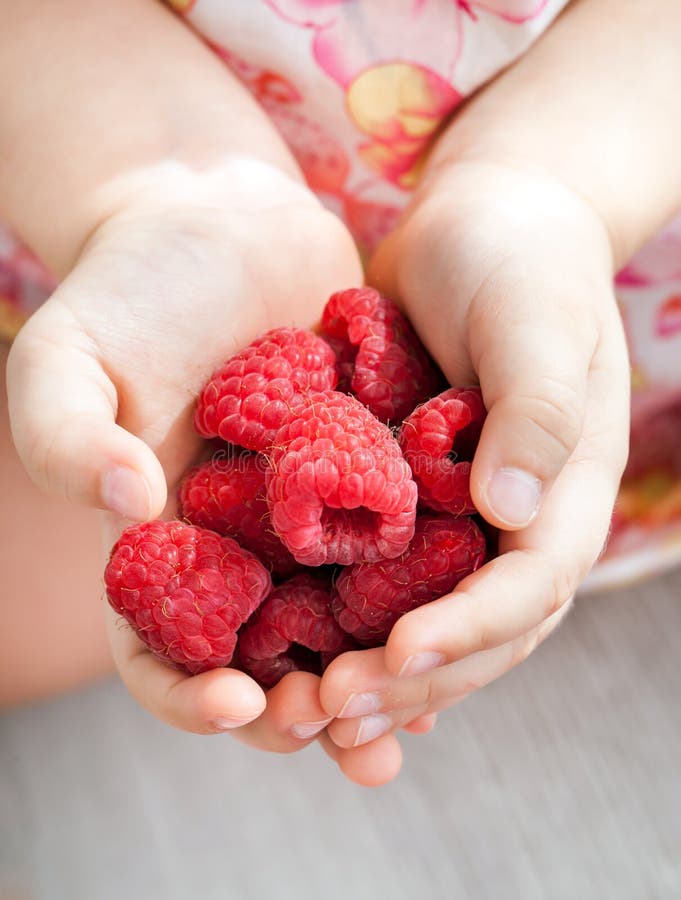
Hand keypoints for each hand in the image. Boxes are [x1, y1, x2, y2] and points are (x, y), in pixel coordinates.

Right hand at [6, 162, 403, 784]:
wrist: (219, 219)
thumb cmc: (130, 289)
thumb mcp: (67, 359)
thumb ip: (71, 439)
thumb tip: (131, 508)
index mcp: (154, 546)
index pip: (158, 652)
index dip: (189, 695)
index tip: (242, 703)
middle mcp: (233, 547)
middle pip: (261, 660)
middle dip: (300, 710)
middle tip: (344, 731)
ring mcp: (302, 519)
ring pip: (338, 623)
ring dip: (370, 679)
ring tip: (413, 724)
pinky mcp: (363, 477)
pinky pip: (394, 553)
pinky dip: (419, 596)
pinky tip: (457, 626)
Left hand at [318, 162, 629, 753]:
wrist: (478, 226)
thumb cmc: (518, 259)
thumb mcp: (535, 320)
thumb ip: (535, 412)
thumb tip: (516, 519)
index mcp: (564, 493)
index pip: (530, 585)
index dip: (471, 629)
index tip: (401, 652)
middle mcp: (516, 522)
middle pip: (477, 629)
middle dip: (411, 678)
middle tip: (334, 709)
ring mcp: (461, 518)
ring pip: (425, 618)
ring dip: (375, 674)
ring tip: (308, 714)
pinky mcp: (406, 501)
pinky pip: (381, 579)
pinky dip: (347, 626)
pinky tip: (301, 663)